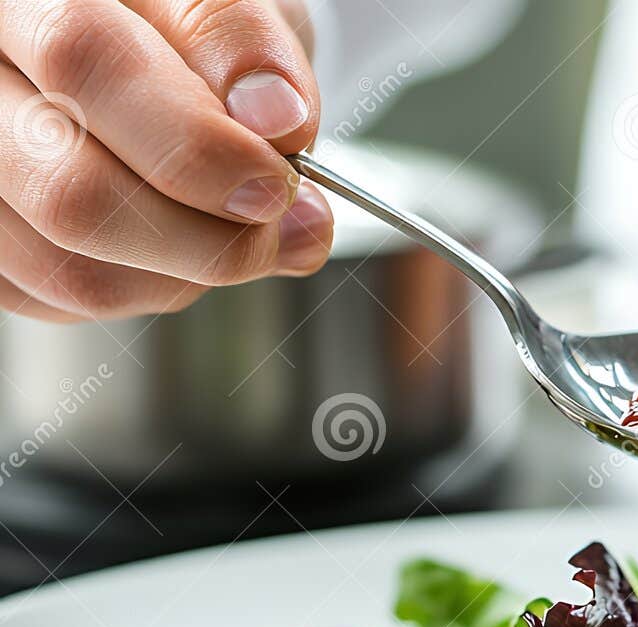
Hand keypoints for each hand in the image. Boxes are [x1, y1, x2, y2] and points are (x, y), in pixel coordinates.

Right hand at [0, 0, 328, 322]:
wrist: (137, 36)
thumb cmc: (171, 13)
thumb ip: (237, 38)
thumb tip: (277, 118)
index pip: (83, 62)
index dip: (195, 142)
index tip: (277, 183)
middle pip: (70, 193)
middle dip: (209, 237)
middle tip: (282, 217)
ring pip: (73, 270)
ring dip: (190, 272)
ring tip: (247, 227)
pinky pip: (70, 302)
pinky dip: (154, 286)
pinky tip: (185, 239)